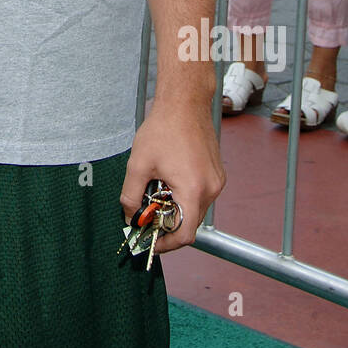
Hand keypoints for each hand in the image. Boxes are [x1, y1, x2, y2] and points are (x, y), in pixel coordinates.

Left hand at [120, 99, 224, 254]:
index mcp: (193, 190)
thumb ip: (132, 196)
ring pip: (195, 209)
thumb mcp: (138, 164)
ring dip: (175, 209)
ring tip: (156, 192)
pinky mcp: (217, 173)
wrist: (185, 103)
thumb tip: (131, 217)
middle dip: (167, 224)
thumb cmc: (163, 129)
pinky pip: (200, 195)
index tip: (150, 242)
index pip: (185, 234)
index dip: (166, 244)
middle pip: (190, 222)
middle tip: (147, 216)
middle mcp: (211, 189)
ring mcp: (217, 181)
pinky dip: (184, 196)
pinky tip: (168, 180)